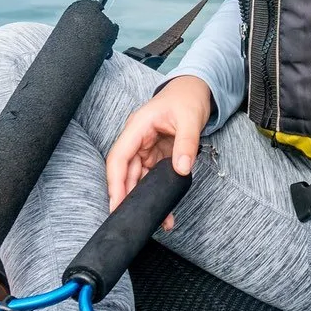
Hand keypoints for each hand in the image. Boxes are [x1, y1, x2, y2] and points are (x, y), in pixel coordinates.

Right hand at [105, 75, 211, 222]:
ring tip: (157, 220)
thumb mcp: (190, 119)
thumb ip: (186, 144)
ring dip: (145, 198)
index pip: (118, 159)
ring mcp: (146, 148)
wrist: (196, 90)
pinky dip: (157, 192)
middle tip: (132, 221)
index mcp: (137, 127)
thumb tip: (182, 169)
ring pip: (140, 178)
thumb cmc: (188, 98)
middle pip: (126, 173)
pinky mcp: (156, 154)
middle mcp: (137, 139)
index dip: (115, 183)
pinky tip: (165, 207)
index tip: (117, 204)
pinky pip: (153, 177)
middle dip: (129, 197)